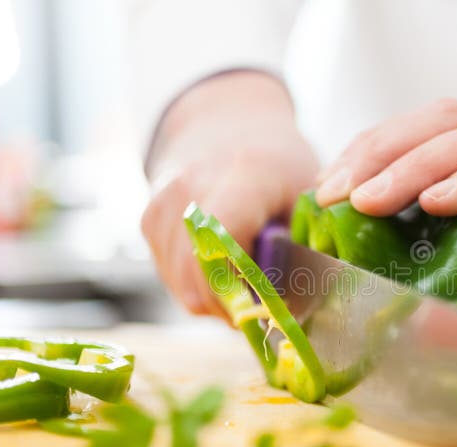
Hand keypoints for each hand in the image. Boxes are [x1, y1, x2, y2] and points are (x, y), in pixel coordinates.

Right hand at [141, 73, 317, 318]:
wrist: (230, 123)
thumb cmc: (278, 165)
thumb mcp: (307, 199)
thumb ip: (302, 250)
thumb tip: (292, 312)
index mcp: (242, 177)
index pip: (222, 244)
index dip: (238, 289)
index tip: (264, 308)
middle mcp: (190, 188)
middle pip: (195, 276)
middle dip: (230, 306)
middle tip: (261, 309)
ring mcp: (163, 205)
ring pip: (180, 284)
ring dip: (214, 299)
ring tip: (246, 283)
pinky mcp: (149, 221)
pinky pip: (169, 274)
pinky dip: (197, 285)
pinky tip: (223, 270)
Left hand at [316, 98, 456, 255]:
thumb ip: (442, 249)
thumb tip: (375, 281)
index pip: (424, 127)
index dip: (372, 147)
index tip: (328, 185)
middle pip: (443, 121)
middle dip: (381, 150)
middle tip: (335, 192)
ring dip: (415, 165)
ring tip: (369, 201)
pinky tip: (436, 204)